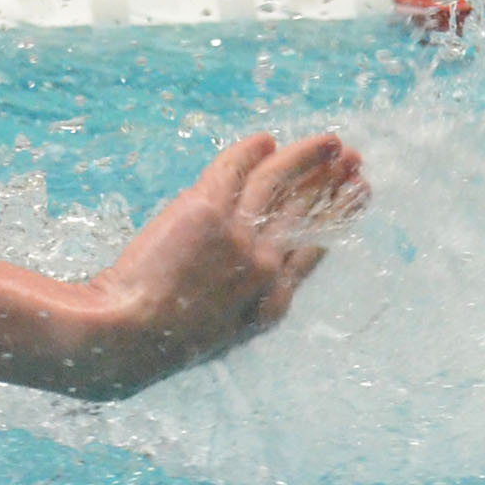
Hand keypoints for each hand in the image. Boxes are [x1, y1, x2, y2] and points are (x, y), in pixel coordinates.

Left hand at [58, 132, 366, 398]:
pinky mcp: (205, 211)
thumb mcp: (220, 335)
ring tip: (330, 140)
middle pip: (306, 211)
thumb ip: (241, 305)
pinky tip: (265, 141)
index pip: (314, 246)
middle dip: (332, 182)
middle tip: (354, 159)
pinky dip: (250, 151)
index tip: (354, 195)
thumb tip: (247, 280)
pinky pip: (234, 169)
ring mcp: (237, 234)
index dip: (336, 218)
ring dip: (307, 156)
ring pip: (279, 182)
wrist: (130, 337)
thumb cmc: (160, 344)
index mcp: (272, 300)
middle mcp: (264, 264)